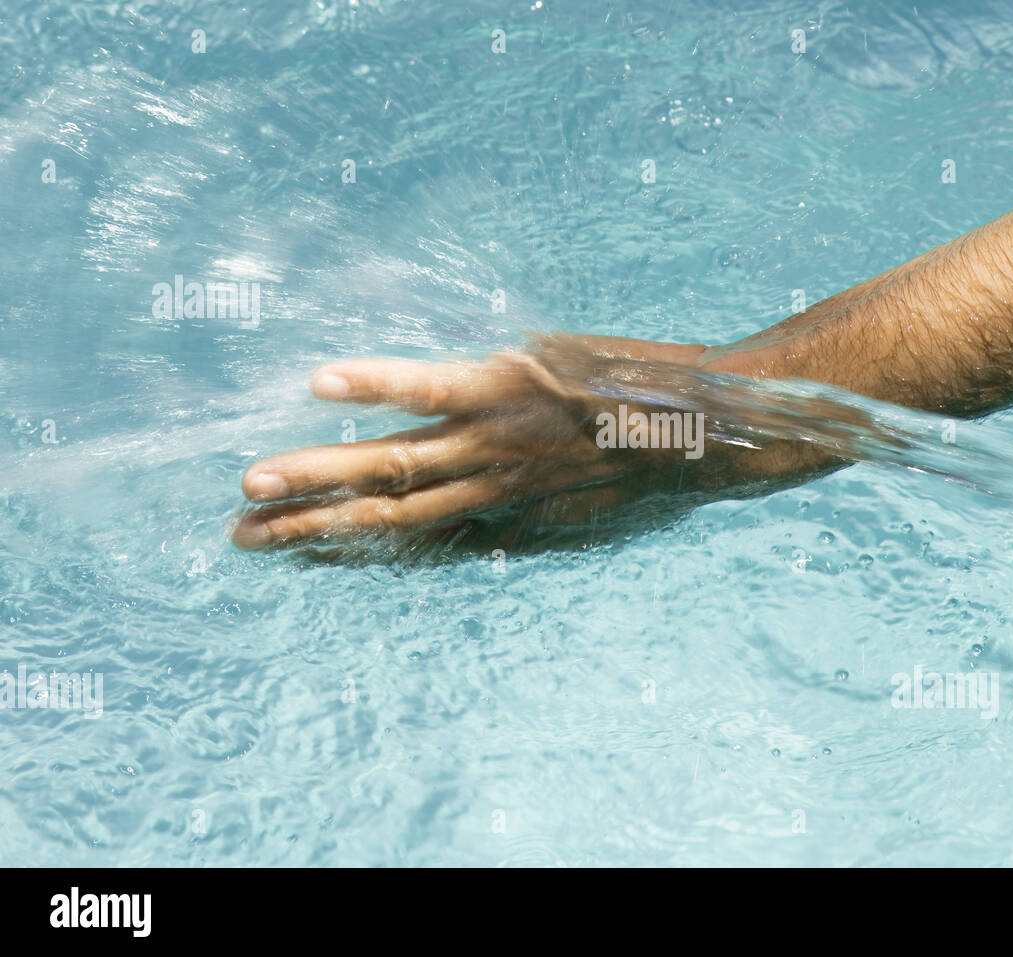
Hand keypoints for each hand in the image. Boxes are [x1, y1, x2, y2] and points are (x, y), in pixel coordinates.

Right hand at [231, 336, 838, 554]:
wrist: (714, 429)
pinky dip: (375, 385)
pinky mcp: (507, 387)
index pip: (412, 528)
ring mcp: (493, 437)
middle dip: (311, 525)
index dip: (350, 540)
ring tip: (252, 483)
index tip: (297, 548)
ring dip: (318, 475)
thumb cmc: (658, 450)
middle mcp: (488, 482)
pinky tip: (320, 382)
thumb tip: (506, 497)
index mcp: (504, 503)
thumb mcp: (596, 492)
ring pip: (391, 464)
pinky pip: (429, 390)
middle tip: (240, 535)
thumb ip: (541, 493)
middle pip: (384, 510)